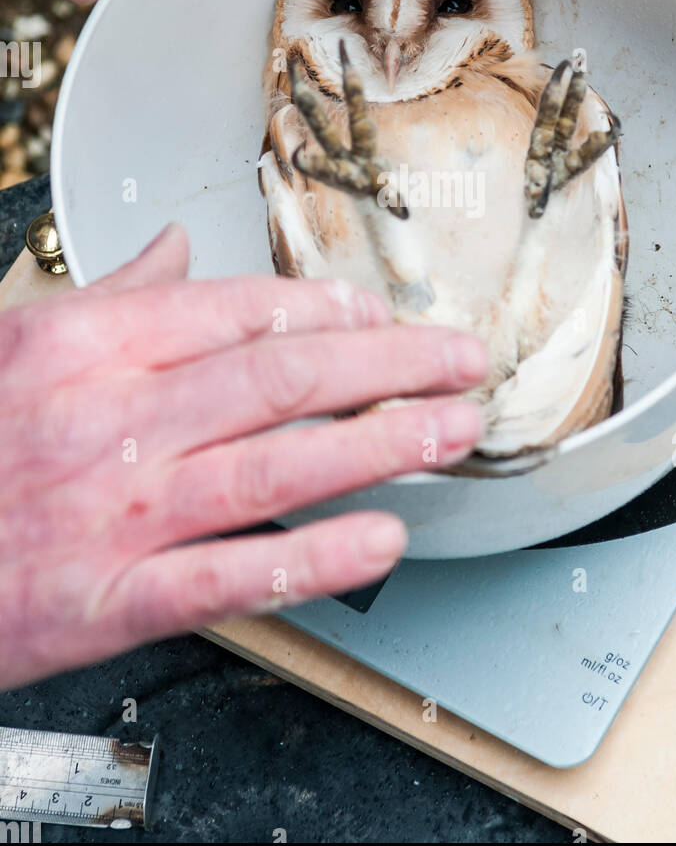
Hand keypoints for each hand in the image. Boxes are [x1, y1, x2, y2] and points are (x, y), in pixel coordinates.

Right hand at [0, 225, 485, 689]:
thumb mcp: (16, 339)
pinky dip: (315, 557)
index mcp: (89, 345)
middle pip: (283, 377)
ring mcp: (117, 510)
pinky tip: (381, 538)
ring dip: (383, 443)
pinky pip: (232, 573)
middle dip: (390, 364)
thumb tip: (174, 246)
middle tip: (460, 360)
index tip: (385, 314)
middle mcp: (113, 419)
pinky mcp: (108, 599)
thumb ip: (109, 296)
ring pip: (277, 463)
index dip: (330, 310)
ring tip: (452, 429)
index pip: (239, 311)